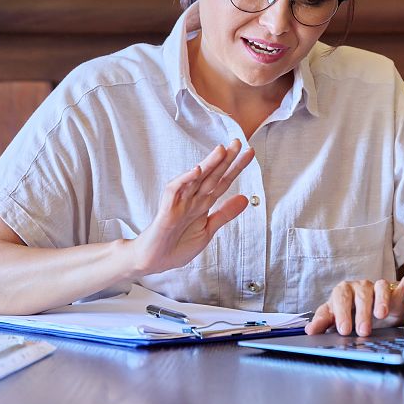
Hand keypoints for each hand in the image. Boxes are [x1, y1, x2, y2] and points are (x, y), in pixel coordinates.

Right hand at [125, 140, 255, 276]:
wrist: (154, 261)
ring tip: (222, 150)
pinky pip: (175, 191)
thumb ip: (225, 214)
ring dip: (208, 164)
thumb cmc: (177, 245)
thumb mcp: (207, 230)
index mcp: (203, 204)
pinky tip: (196, 170)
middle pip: (211, 176)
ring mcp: (179, 203)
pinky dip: (185, 180)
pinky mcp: (166, 210)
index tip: (249, 153)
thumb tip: (246, 198)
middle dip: (225, 160)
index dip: (236, 168)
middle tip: (238, 142)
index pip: (222, 182)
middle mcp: (192, 199)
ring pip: (195, 179)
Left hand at [305, 274, 403, 336]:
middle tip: (362, 330)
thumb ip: (325, 322)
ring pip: (381, 287)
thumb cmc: (353, 313)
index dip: (342, 312)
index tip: (344, 330)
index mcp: (345, 292)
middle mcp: (363, 287)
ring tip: (381, 315)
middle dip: (362, 312)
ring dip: (381, 300)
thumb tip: (310, 330)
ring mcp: (381, 286)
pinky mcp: (400, 289)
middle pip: (361, 293)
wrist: (378, 310)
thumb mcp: (338, 318)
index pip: (340, 296)